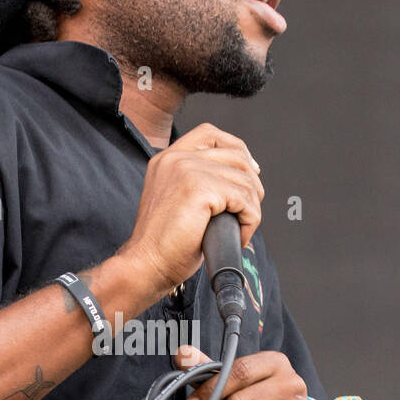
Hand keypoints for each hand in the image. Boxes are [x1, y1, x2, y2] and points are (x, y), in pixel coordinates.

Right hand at [118, 123, 263, 298]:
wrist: (146, 264)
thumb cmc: (165, 244)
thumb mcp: (180, 201)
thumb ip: (200, 182)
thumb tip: (243, 177)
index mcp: (168, 158)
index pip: (210, 134)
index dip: (238, 150)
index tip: (251, 172)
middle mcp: (175, 158)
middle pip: (236, 155)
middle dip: (252, 185)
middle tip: (248, 212)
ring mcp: (187, 170)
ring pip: (244, 179)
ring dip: (251, 209)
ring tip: (240, 230)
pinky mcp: (199, 188)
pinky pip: (244, 199)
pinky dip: (250, 220)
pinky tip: (239, 236)